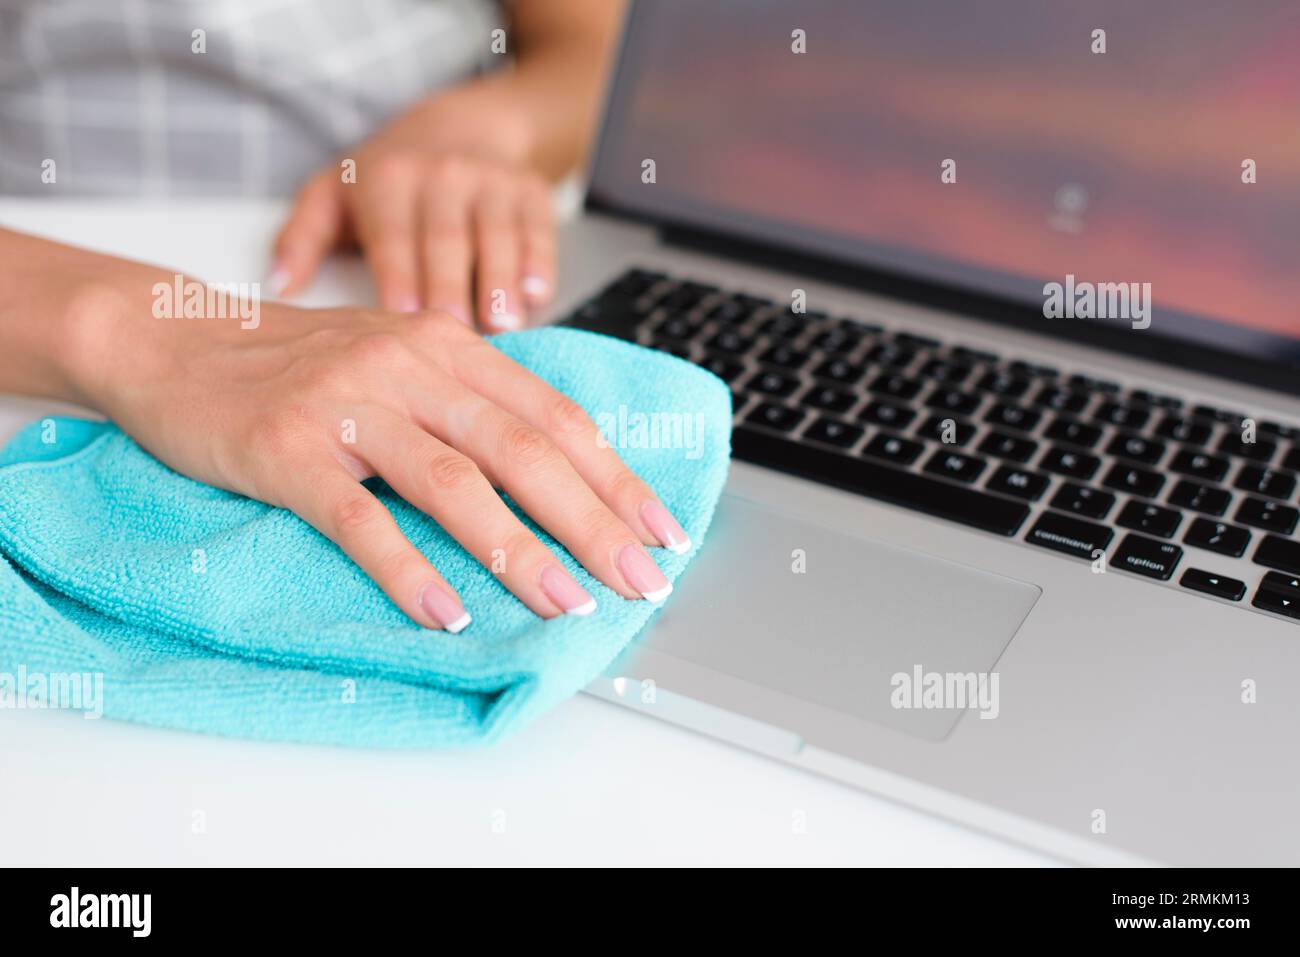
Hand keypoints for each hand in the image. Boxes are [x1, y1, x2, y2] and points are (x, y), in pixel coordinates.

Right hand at [74, 295, 689, 630]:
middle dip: (590, 522)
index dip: (615, 477)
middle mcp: (409, 368)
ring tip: (563, 604)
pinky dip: (405, 567)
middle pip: (522, 450)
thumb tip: (561, 473)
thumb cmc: (301, 363)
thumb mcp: (400, 361)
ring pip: (451, 482)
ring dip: (516, 549)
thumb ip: (471, 402)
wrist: (174, 340)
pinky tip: (444, 613)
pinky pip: (357, 516)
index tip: (660, 531)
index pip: (554, 417)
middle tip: (637, 581)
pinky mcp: (286, 449)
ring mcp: (347, 406)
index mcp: (448, 348)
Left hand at [271, 118, 554, 333]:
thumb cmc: (388, 179)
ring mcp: (490, 181)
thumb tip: (277, 285)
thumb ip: (301, 238)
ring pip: (495, 235)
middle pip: (446, 238)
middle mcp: (440, 174)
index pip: (393, 233)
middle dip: (451, 284)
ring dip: (500, 280)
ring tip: (503, 324)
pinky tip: (537, 293)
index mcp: (387, 179)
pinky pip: (537, 229)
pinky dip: (538, 261)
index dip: (398, 274)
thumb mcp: (332, 193)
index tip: (401, 317)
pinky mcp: (530, 192)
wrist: (460, 128)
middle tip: (453, 331)